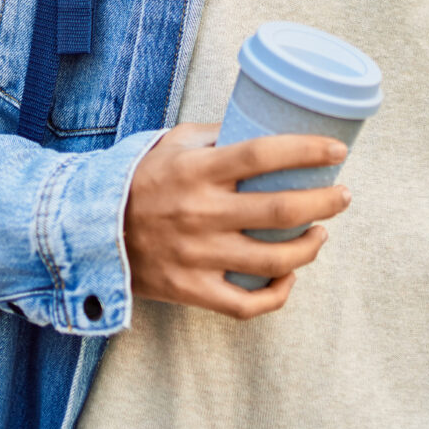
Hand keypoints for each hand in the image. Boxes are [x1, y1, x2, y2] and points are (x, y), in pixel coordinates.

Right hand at [124, 123, 351, 319]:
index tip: (338, 151)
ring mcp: (197, 256)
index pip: (264, 154)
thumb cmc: (138, 180)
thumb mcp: (172, 144)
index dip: (309, 151)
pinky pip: (246, 304)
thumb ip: (218, 136)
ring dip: (311, 247)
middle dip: (326, 202)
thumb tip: (267, 125)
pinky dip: (278, 293)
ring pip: (274, 261)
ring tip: (322, 232)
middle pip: (282, 210)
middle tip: (344, 195)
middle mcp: (201, 213)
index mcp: (197, 171)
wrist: (85, 230)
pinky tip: (290, 276)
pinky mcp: (191, 291)